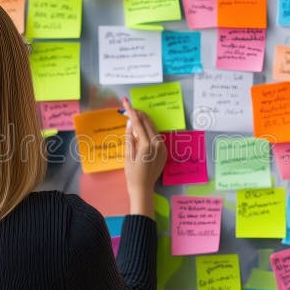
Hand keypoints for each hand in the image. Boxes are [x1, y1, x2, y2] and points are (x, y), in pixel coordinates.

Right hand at [122, 97, 166, 218]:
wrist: (143, 188)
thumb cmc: (132, 174)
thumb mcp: (127, 155)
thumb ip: (130, 137)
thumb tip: (130, 122)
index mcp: (146, 145)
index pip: (138, 122)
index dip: (131, 111)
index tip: (125, 101)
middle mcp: (157, 144)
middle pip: (147, 122)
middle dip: (138, 113)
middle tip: (128, 109)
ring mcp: (162, 147)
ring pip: (152, 127)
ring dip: (143, 121)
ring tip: (134, 117)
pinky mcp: (164, 151)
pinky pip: (156, 135)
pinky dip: (148, 130)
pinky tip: (141, 130)